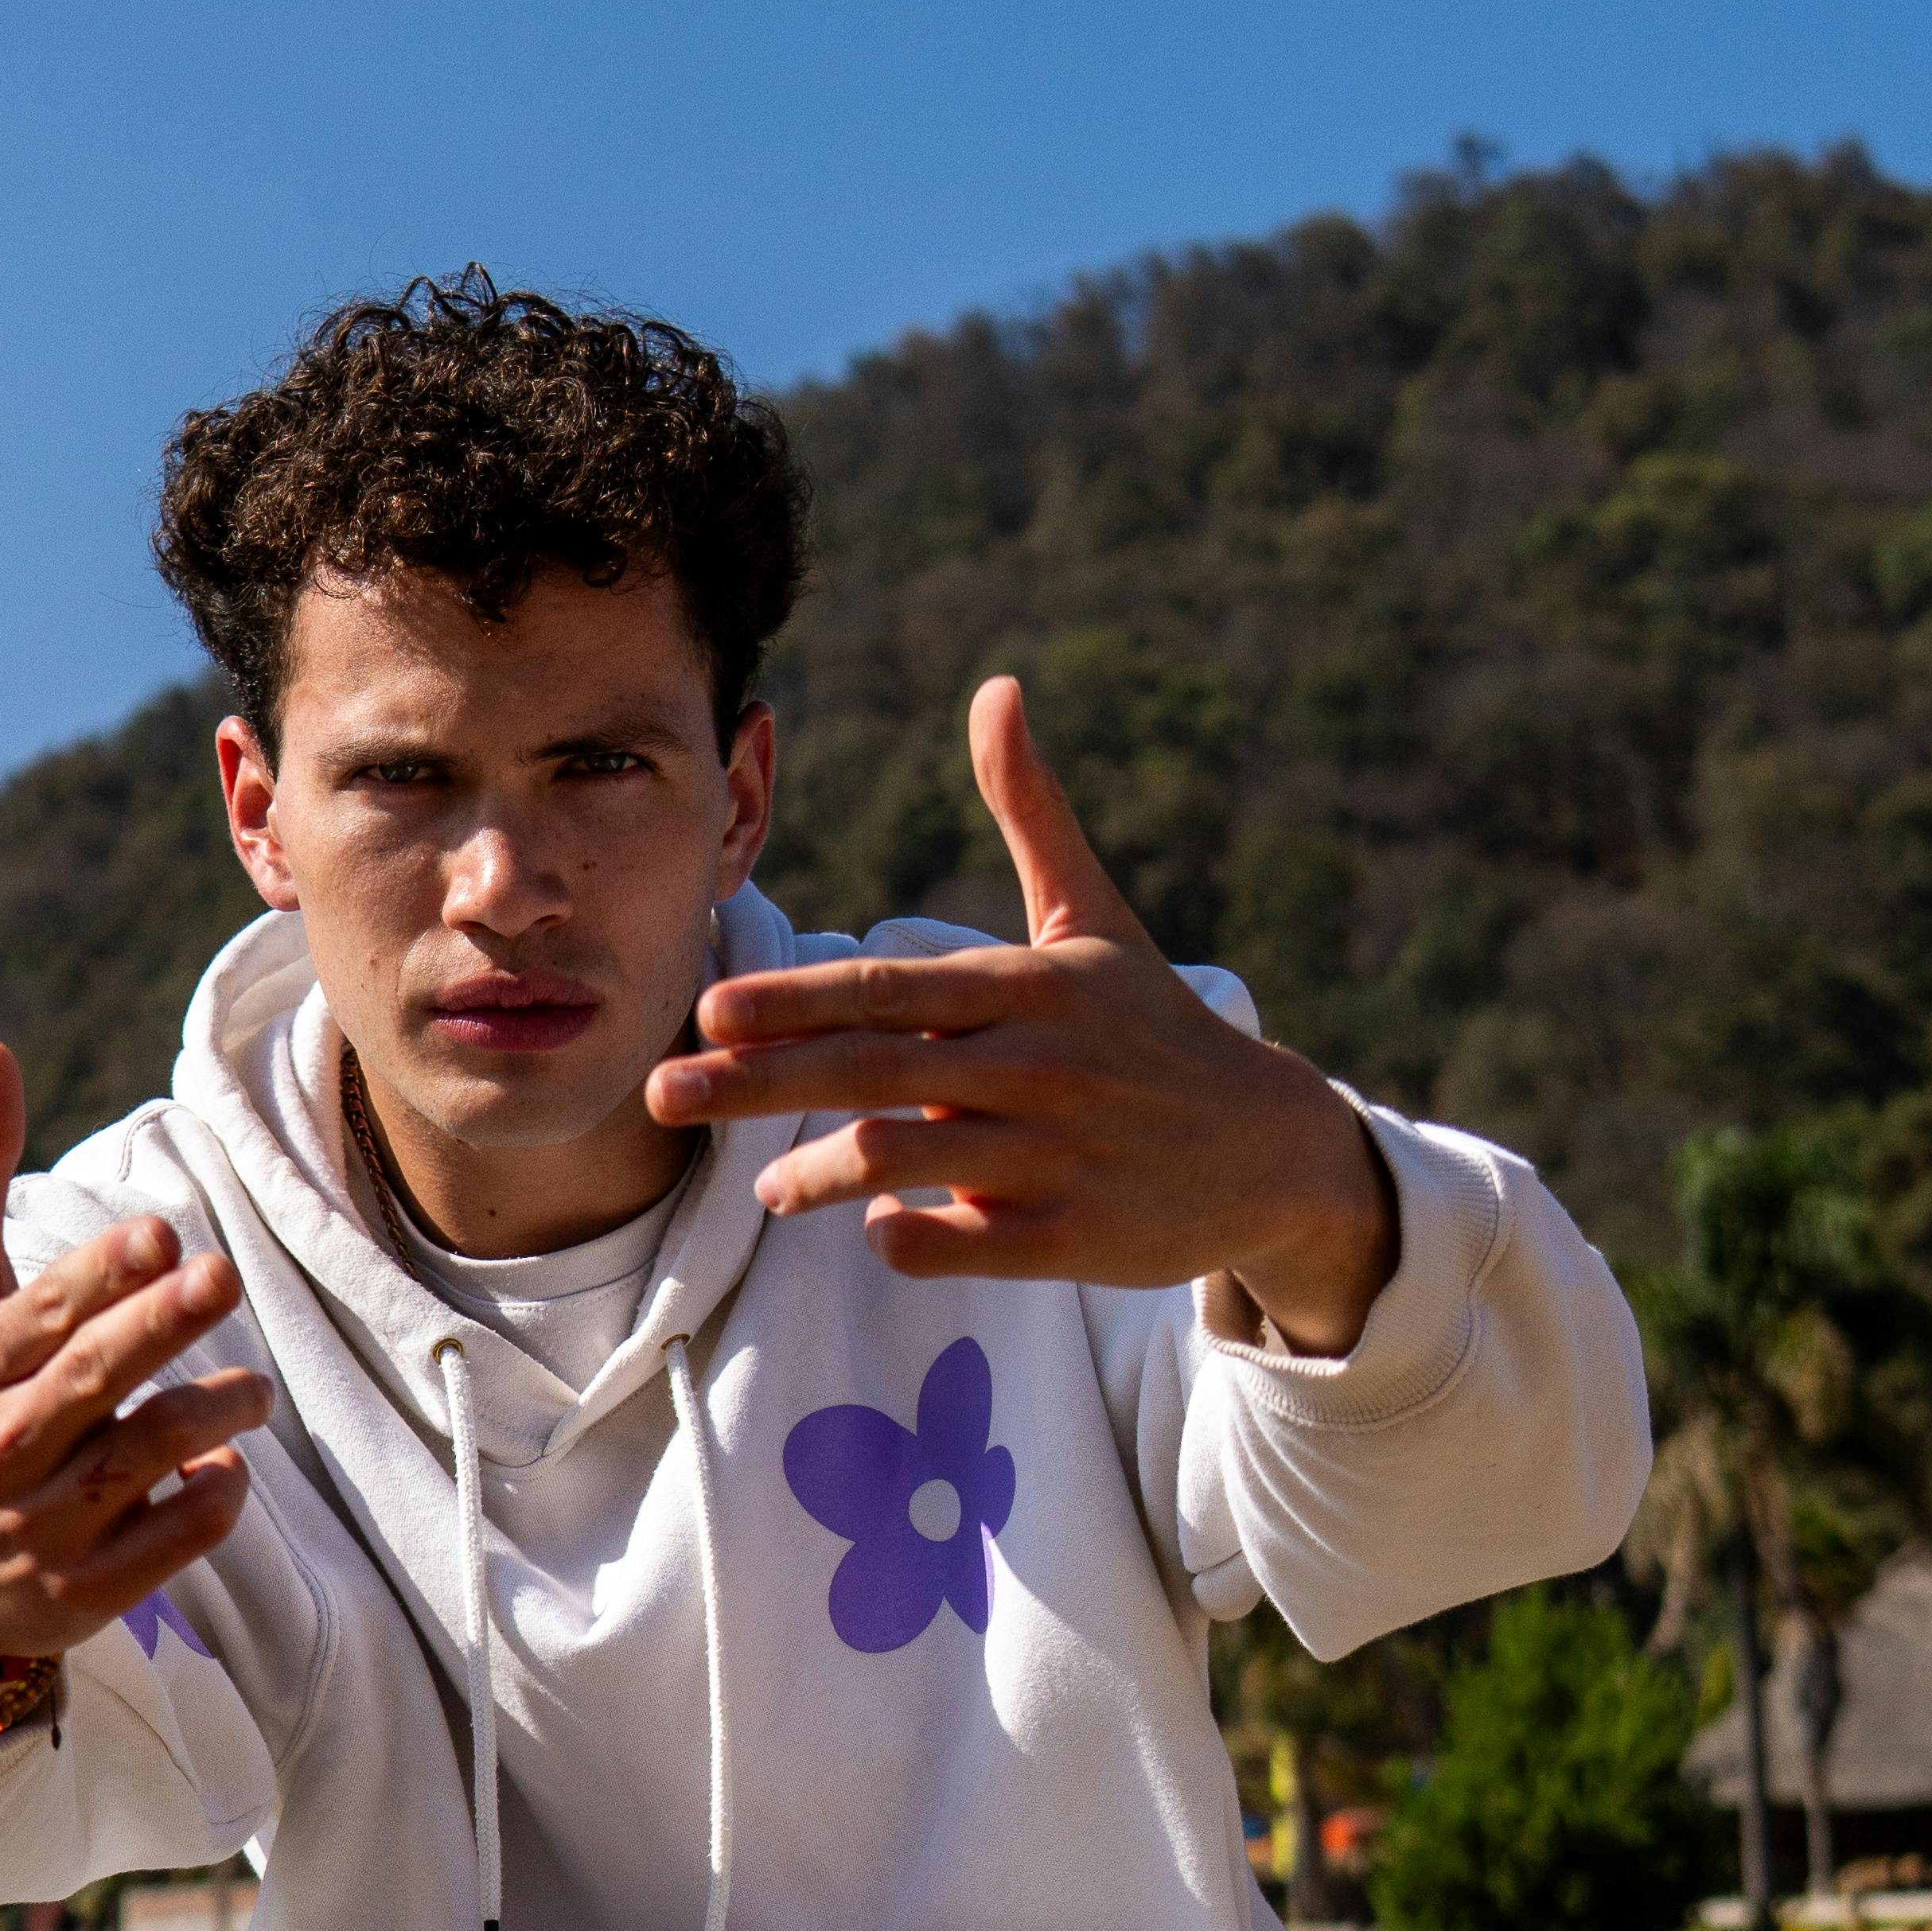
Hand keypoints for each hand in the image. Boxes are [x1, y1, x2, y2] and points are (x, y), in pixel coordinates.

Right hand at [0, 1042, 271, 1656]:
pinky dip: (202, 1506)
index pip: (43, 1313)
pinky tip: (226, 1469)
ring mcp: (41, 1525)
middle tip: (220, 1275)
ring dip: (206, 1416)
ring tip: (258, 1389)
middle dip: (156, 1328)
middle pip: (90, 1380)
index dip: (102, 1274)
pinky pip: (162, 1549)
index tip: (159, 1233)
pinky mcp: (82, 1593)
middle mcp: (1, 1445)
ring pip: (136, 1460)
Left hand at [644, 677, 1398, 1352]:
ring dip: (816, 1175)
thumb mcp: (1093, 918)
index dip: (792, 1000)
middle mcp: (1038, 1065)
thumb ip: (1031, 810)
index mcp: (1031, 986)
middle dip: (753, 1083)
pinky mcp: (1073, 1237)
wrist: (1267, 1146)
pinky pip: (957, 1243)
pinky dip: (904, 1238)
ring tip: (766, 1185)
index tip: (708, 1007)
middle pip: (868, 1073)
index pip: (887, 991)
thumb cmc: (1152, 1028)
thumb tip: (996, 686)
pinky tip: (871, 1229)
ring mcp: (1055, 1154)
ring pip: (900, 1161)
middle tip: (664, 1094)